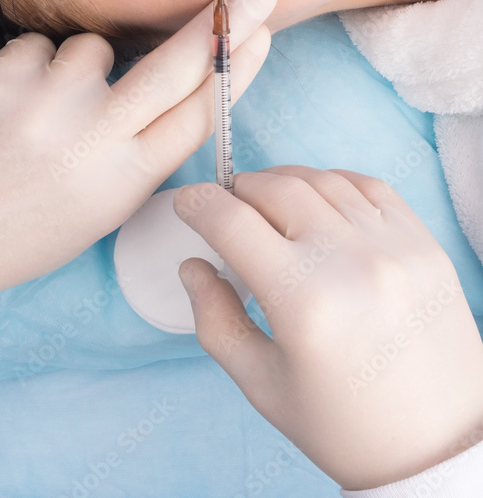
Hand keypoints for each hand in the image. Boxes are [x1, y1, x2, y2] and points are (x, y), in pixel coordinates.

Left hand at [0, 0, 277, 293]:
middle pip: (177, 65)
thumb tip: (175, 90)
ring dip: (76, 70)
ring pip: (92, 49)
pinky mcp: (2, 75)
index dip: (236, 70)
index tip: (262, 35)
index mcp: (125, 181)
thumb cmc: (21, 229)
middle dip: (226, 23)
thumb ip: (138, 153)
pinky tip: (6, 108)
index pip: (200, 113)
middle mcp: (94, 137)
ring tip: (39, 116)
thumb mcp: (98, 210)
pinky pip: (37, 48)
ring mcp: (47, 101)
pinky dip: (29, 71)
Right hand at [173, 166, 482, 489]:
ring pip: (320, 180)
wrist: (436, 445)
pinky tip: (319, 204)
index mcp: (303, 302)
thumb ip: (214, 320)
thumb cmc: (345, 426)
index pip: (231, 221)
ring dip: (283, 183)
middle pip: (274, 188)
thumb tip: (193, 266)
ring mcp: (393, 247)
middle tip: (227, 212)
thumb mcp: (262, 385)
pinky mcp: (424, 244)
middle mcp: (350, 262)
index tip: (188, 205)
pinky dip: (333, 184)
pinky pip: (368, 185)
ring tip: (269, 207)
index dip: (197, 203)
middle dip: (237, 192)